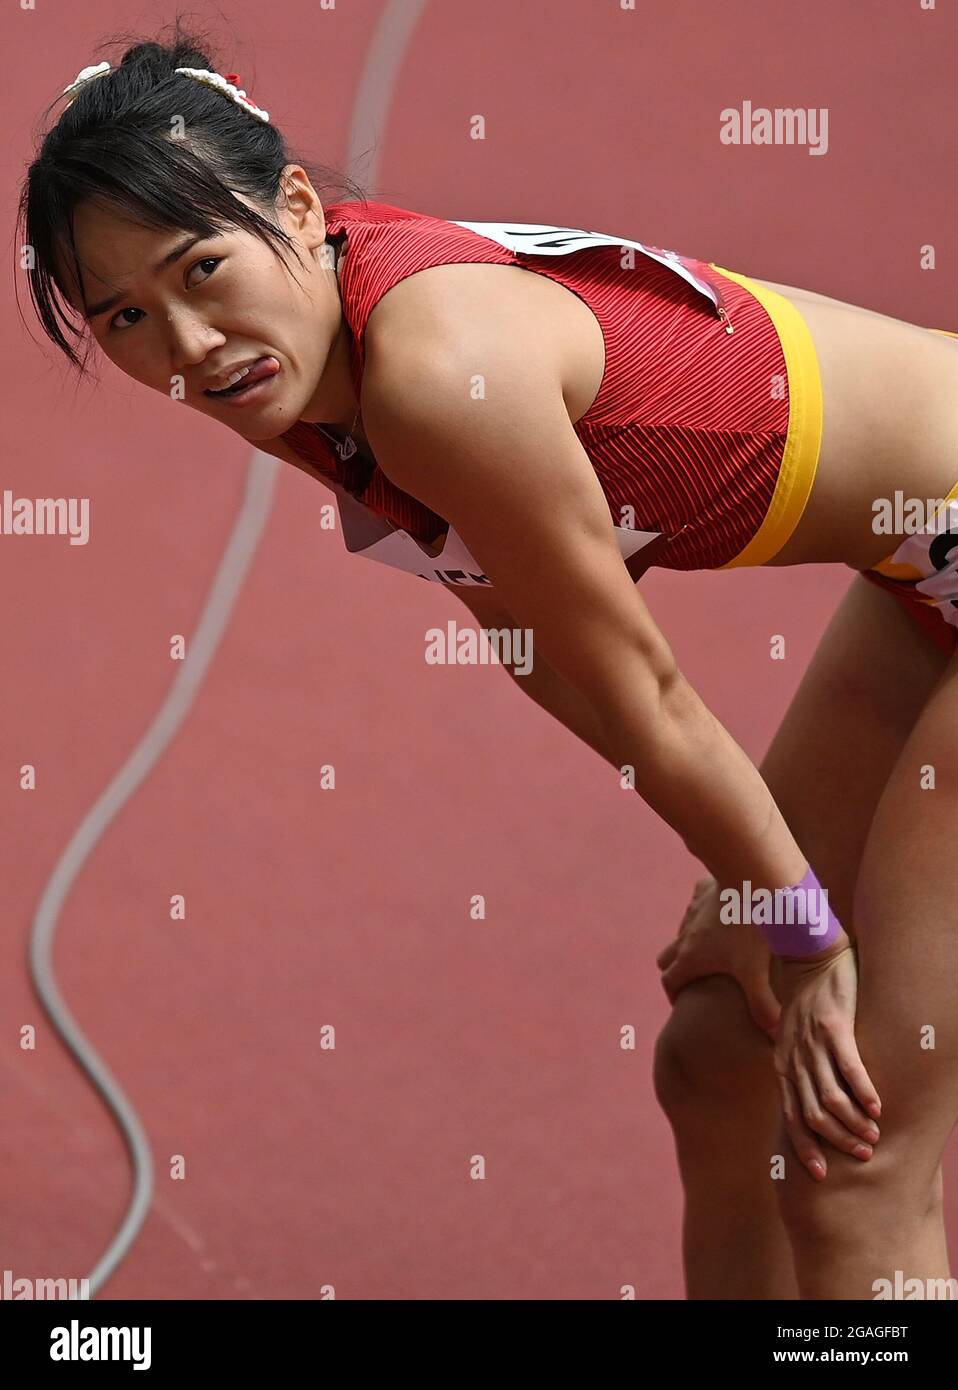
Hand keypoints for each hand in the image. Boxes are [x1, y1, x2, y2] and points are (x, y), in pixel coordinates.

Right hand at [656, 874, 780, 1037]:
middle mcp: (684, 935)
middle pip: (667, 957)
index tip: (684, 1002)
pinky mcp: (702, 890)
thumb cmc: (750, 928)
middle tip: (696, 978)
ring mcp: (691, 910)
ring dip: (691, 942)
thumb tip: (774, 1035)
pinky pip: (696, 905)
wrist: (749, 881)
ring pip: (682, 931)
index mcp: (690, 957)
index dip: (674, 994)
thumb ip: (762, 1005)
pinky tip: (724, 914)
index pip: (669, 982)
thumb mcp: (756, 971)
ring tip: (715, 948)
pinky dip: (703, 914)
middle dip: (676, 969)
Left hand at [774, 942, 881, 1179]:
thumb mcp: (794, 1039)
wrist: (810, 957)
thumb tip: (815, 1099)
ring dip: (853, 1122)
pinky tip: (878, 1107)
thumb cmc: (807, 1003)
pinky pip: (849, 1067)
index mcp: (783, 1065)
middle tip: (862, 1155)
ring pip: (830, 1096)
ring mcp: (812, 1043)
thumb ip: (801, 1067)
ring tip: (873, 1136)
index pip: (790, 1118)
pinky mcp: (833, 1026)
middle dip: (837, 1140)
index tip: (819, 1175)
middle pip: (812, 1114)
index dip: (804, 1148)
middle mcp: (793, 1059)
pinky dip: (863, 1091)